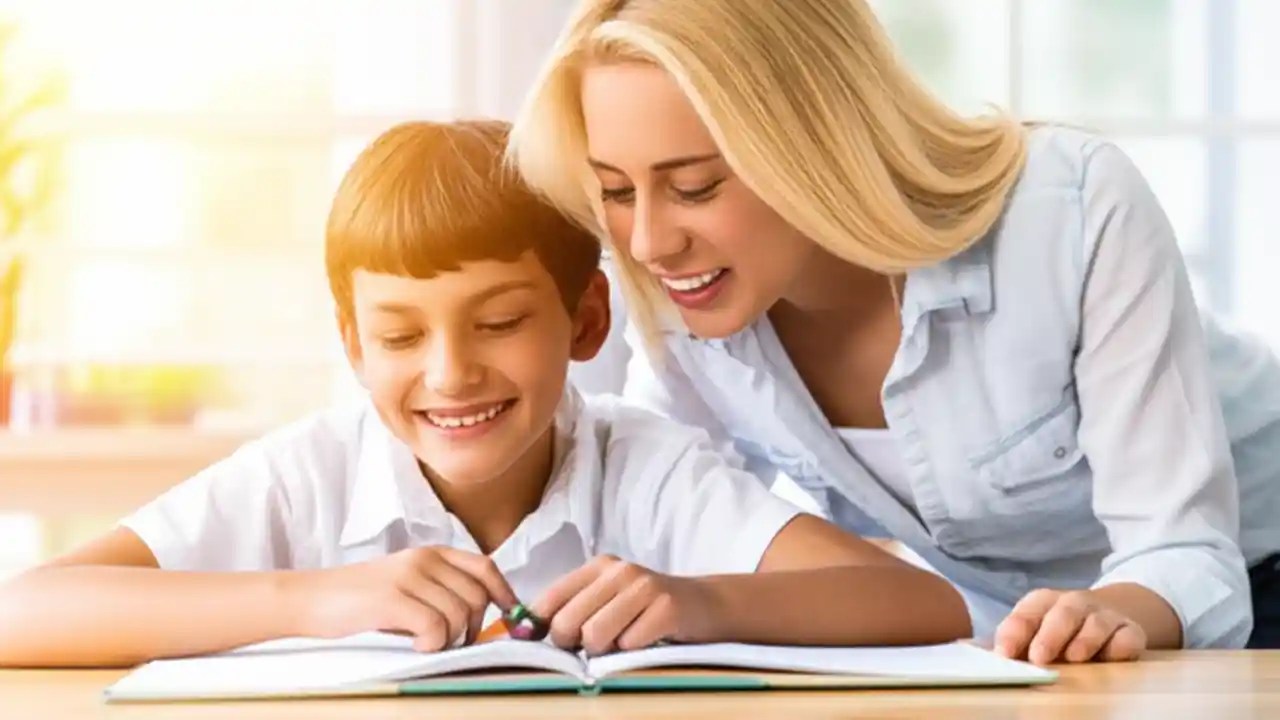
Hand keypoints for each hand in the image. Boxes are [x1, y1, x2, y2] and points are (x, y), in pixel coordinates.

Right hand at [293, 547, 517, 651]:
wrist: (310, 599)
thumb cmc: (359, 601)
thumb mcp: (406, 585)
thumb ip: (439, 591)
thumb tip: (481, 618)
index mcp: (431, 554)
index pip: (485, 568)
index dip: (504, 594)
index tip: (510, 617)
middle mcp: (424, 559)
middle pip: (477, 596)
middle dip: (473, 627)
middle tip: (450, 642)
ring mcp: (408, 577)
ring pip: (459, 614)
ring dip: (449, 639)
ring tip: (425, 643)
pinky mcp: (392, 598)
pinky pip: (436, 627)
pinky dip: (431, 644)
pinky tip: (414, 646)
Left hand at [531, 555, 712, 655]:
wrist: (705, 605)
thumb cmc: (647, 609)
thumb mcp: (608, 599)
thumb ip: (572, 608)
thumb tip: (528, 631)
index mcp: (597, 567)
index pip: (548, 601)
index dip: (545, 631)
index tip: (561, 642)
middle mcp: (618, 571)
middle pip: (566, 624)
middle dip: (576, 646)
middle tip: (598, 645)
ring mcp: (644, 586)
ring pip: (595, 636)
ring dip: (606, 651)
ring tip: (624, 642)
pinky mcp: (667, 607)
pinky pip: (629, 644)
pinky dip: (634, 653)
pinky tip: (647, 640)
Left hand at [994, 589, 1146, 664]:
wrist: (1111, 611)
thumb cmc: (1061, 626)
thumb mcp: (1035, 628)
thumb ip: (1014, 640)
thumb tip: (988, 654)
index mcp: (1044, 601)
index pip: (1027, 613)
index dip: (1014, 633)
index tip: (1003, 654)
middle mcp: (1075, 603)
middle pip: (1063, 614)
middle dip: (1049, 636)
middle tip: (1039, 657)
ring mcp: (1105, 616)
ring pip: (1097, 622)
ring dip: (1085, 640)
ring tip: (1074, 657)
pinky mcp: (1131, 631)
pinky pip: (1128, 636)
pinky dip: (1121, 646)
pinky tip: (1112, 656)